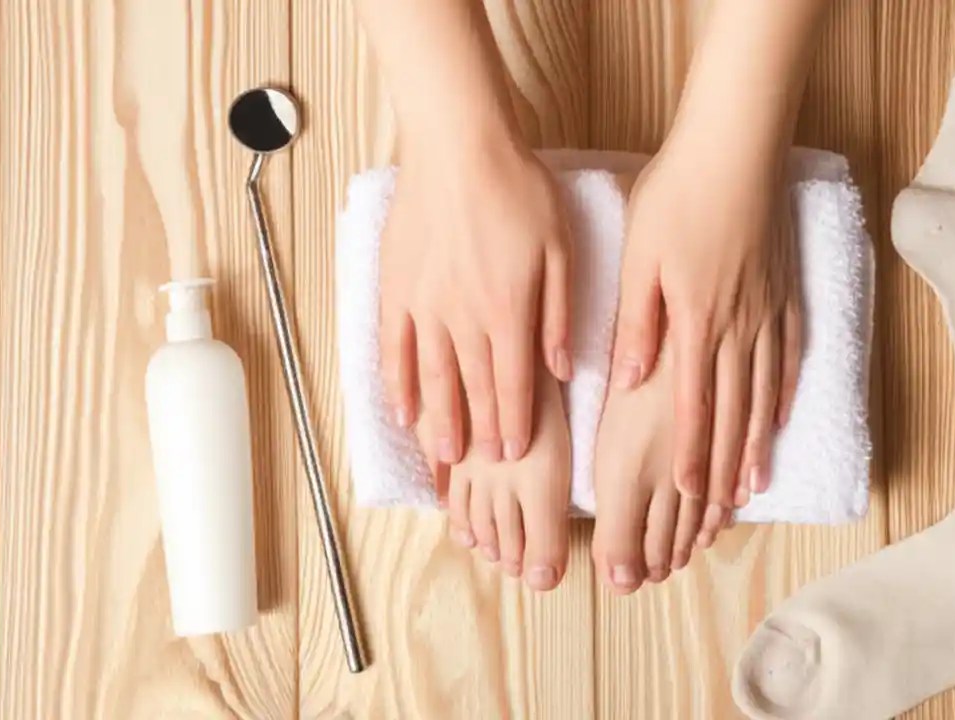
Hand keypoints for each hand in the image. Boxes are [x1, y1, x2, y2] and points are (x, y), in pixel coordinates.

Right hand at [378, 138, 570, 465]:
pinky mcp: (394, 289)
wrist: (459, 145)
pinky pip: (393, 348)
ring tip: (444, 457)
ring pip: (432, 379)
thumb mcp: (562, 248)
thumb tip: (560, 368)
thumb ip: (558, 313)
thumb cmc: (518, 189)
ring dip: (440, 422)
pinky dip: (397, 383)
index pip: (514, 384)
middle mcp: (463, 318)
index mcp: (508, 311)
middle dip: (481, 436)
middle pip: (473, 390)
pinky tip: (401, 411)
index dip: (515, 425)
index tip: (516, 455)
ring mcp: (423, 306)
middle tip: (483, 471)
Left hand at [612, 150, 801, 509]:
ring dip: (755, 442)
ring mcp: (767, 310)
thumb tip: (628, 383)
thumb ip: (637, 325)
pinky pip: (788, 353)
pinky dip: (783, 392)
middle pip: (731, 411)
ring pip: (762, 392)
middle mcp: (738, 326)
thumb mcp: (638, 258)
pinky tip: (780, 415)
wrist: (737, 147)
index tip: (686, 494)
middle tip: (719, 511)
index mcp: (696, 321)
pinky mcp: (783, 291)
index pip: (692, 405)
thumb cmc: (678, 195)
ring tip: (753, 484)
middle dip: (723, 465)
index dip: (690, 453)